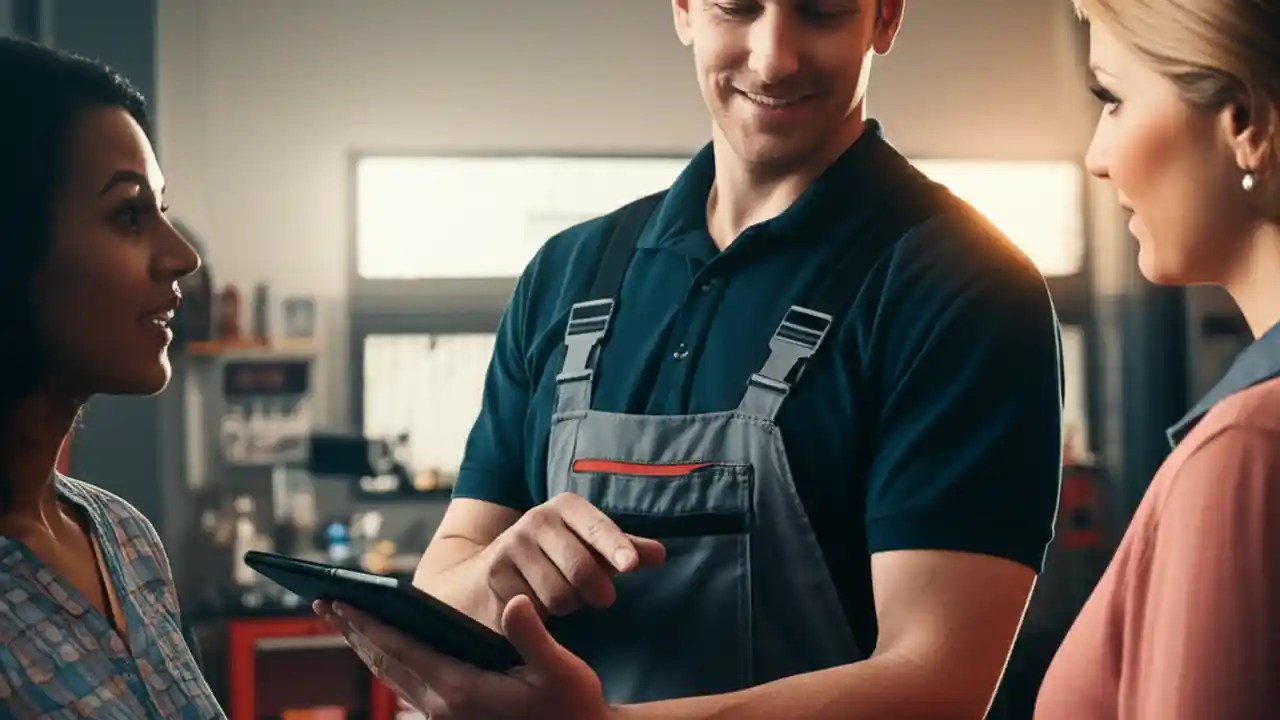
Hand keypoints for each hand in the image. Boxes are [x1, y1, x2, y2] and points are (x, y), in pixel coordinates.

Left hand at [315, 596, 616, 719]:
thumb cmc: (574, 707)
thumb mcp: (561, 669)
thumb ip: (533, 636)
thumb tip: (517, 602)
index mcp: (461, 690)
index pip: (400, 649)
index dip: (367, 623)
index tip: (339, 601)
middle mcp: (444, 707)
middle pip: (385, 663)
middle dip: (354, 631)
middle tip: (324, 603)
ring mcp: (445, 717)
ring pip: (392, 677)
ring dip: (366, 648)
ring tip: (346, 623)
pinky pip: (407, 688)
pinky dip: (389, 664)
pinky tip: (385, 651)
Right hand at [474, 492, 664, 619]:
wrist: (495, 566)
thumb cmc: (558, 554)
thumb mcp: (592, 546)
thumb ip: (627, 550)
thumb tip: (660, 554)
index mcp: (566, 506)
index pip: (596, 527)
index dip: (616, 546)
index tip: (631, 565)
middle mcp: (536, 518)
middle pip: (580, 568)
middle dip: (598, 591)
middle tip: (602, 599)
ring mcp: (512, 544)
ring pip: (558, 594)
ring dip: (569, 604)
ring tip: (565, 595)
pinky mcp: (496, 573)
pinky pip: (534, 608)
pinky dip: (543, 613)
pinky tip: (539, 602)